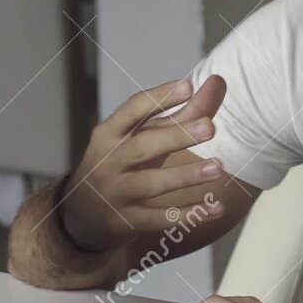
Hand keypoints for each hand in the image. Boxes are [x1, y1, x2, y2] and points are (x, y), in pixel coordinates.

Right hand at [60, 76, 227, 250]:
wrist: (82, 214)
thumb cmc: (124, 163)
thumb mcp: (143, 136)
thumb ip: (182, 112)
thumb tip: (219, 81)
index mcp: (110, 134)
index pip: (133, 110)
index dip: (160, 97)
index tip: (189, 85)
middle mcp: (108, 161)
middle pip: (143, 146)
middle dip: (176, 136)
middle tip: (210, 127)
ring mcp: (116, 193)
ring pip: (151, 184)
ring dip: (185, 176)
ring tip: (219, 167)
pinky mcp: (126, 221)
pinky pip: (160, 218)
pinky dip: (189, 215)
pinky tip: (216, 208)